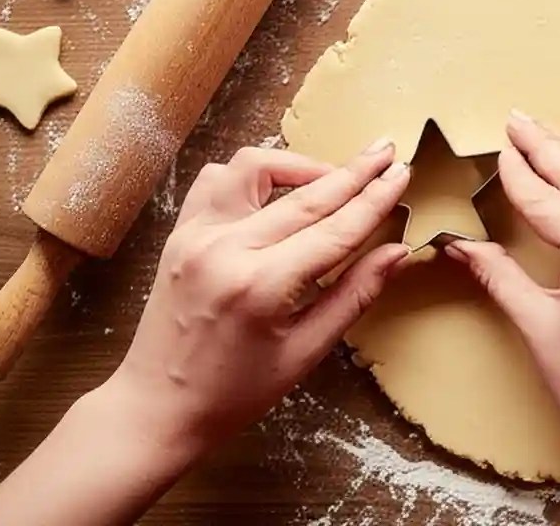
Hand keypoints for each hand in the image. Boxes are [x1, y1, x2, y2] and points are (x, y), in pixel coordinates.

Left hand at [103, 142, 410, 458]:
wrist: (157, 408)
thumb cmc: (234, 392)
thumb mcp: (305, 352)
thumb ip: (354, 295)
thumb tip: (397, 253)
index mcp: (262, 285)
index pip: (335, 228)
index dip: (374, 198)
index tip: (402, 173)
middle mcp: (226, 249)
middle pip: (304, 194)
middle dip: (352, 171)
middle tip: (386, 151)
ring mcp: (196, 235)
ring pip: (254, 169)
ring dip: (299, 165)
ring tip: (331, 176)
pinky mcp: (179, 233)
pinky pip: (216, 181)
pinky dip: (251, 175)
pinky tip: (276, 189)